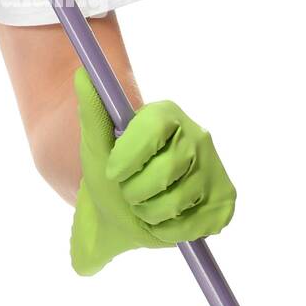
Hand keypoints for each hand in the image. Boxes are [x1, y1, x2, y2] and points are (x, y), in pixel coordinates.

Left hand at [70, 65, 235, 275]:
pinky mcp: (225, 201)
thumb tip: (81, 74)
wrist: (124, 208)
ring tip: (143, 205)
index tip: (112, 172)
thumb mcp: (95, 144)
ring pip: (177, 201)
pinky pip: (194, 225)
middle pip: (165, 170)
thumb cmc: (110, 170)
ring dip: (148, 213)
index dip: (130, 156)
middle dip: (134, 191)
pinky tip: (163, 220)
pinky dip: (169, 230)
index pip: (154, 129)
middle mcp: (197, 136)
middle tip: (127, 191)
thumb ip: (91, 110)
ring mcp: (215, 168)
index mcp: (166, 114)